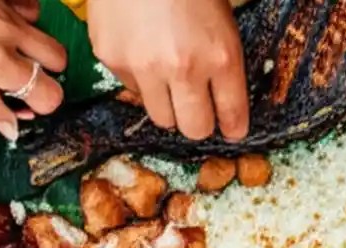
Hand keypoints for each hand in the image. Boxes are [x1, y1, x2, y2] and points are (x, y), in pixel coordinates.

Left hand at [0, 0, 65, 139]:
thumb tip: (9, 126)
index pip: (49, 94)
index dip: (40, 105)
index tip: (24, 106)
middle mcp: (7, 31)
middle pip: (59, 60)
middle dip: (44, 73)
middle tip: (16, 79)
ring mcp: (4, 4)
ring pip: (44, 29)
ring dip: (30, 43)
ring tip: (2, 48)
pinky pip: (27, 3)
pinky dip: (19, 15)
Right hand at [88, 0, 248, 140]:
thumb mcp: (222, 21)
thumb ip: (223, 64)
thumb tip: (223, 106)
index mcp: (221, 56)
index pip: (233, 116)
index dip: (233, 126)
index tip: (231, 127)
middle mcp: (184, 68)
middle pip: (194, 129)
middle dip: (200, 123)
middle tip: (198, 109)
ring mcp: (145, 67)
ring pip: (161, 118)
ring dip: (168, 106)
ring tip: (168, 78)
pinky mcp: (113, 60)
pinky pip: (132, 90)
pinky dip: (141, 80)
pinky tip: (143, 50)